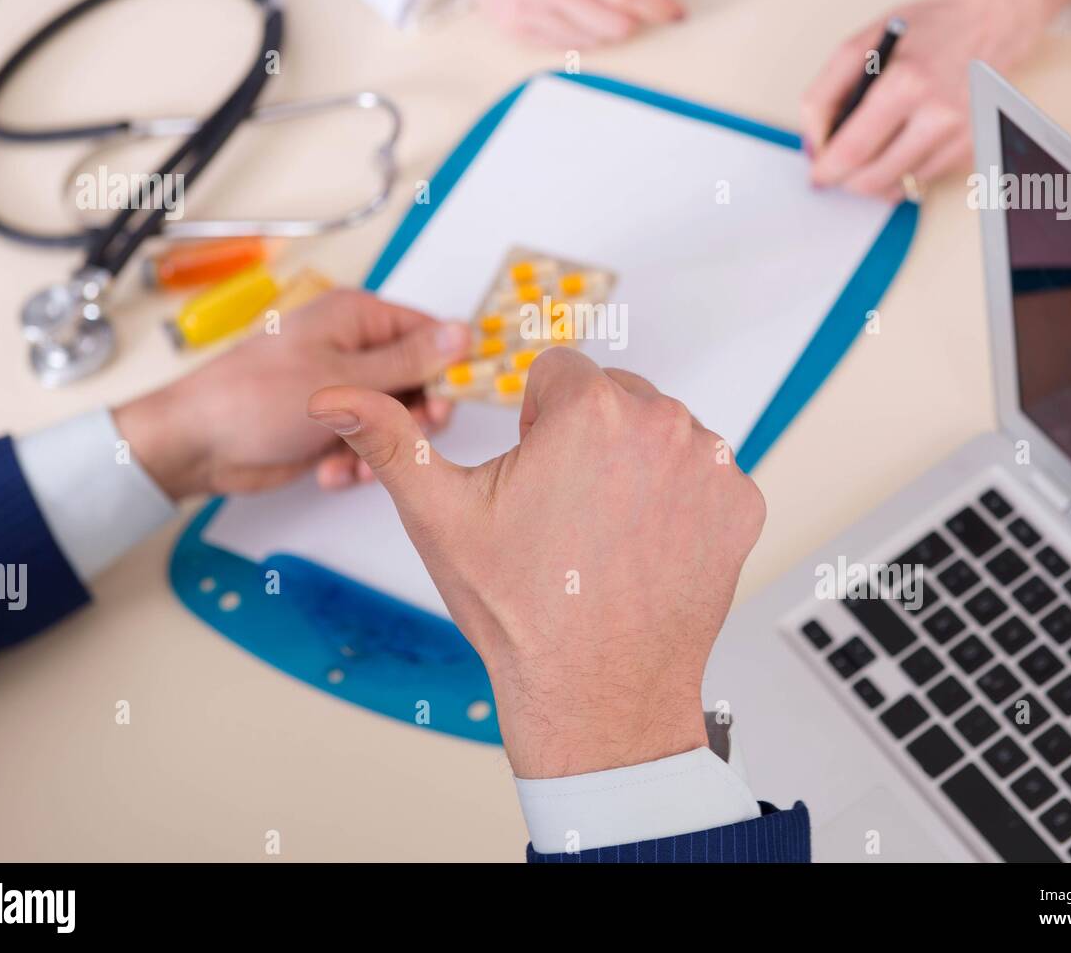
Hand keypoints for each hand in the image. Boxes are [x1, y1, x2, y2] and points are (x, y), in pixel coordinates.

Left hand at [114, 289, 469, 499]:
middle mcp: (354, 349)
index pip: (430, 334)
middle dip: (415, 418)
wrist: (197, 446)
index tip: (453, 401)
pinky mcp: (333, 427)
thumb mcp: (345, 380)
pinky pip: (370, 445)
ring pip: (397, 420)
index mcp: (358, 318)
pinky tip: (333, 471)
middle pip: (420, 382)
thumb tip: (461, 334)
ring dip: (384, 448)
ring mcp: (345, 390)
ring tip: (357, 462)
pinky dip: (358, 462)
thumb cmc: (254, 397)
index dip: (448, 369)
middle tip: (408, 437)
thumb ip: (409, 360)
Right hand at [308, 348, 765, 777]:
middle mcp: (664, 423)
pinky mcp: (742, 505)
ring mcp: (712, 466)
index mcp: (590, 410)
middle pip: (613, 398)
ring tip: (604, 533)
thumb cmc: (520, 609)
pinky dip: (678, 500)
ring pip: (659, 432)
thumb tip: (328, 397)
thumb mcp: (440, 517)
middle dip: (586, 438)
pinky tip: (646, 547)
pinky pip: (703, 474)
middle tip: (565, 512)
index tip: (534, 479)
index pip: (557, 373)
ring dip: (634, 464)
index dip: (535, 424)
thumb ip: (388, 440)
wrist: (594, 698)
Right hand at [452, 0, 684, 47]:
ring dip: (609, 26)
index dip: (656, 5)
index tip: (676, 12)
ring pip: (595, 41)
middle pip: (614, 25)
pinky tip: (574, 9)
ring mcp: (526, 12)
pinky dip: (584, 33)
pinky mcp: (517, 32)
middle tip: (633, 1)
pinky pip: (570, 47)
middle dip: (634, 17)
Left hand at [800, 0, 1070, 199]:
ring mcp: (959, 136)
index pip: (852, 151)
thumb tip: (814, 145)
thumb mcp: (859, 45)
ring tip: (866, 152)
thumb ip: (824, 96)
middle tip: (835, 166)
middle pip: (872, 180)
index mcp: (906, 85)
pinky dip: (900, 172)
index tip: (816, 172)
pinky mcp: (972, 148)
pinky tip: (896, 147)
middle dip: (844, 179)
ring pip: (895, 187)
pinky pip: (921, 181)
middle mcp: (939, 115)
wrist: (985, 19)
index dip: (826, 169)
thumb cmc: (922, 29)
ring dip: (871, 179)